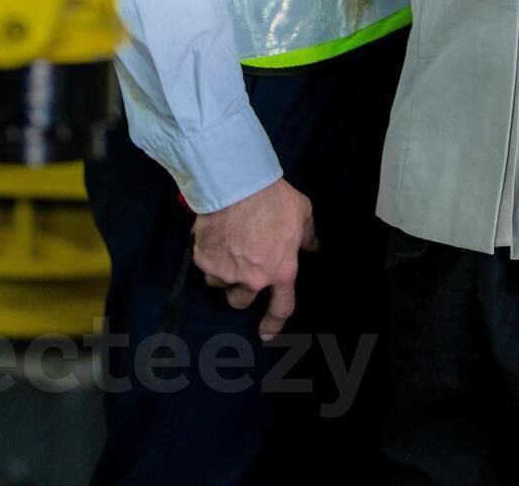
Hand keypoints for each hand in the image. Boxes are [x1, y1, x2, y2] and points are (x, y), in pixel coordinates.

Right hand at [191, 176, 317, 340]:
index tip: (265, 334)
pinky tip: (214, 237)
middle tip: (239, 270)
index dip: (273, 324)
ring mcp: (227, 272)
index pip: (281, 308)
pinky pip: (206, 267)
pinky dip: (208, 256)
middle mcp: (254, 279)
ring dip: (222, 273)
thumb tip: (313, 247)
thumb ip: (308, 235)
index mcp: (282, 271)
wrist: (236, 184)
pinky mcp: (205, 261)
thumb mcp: (302, 212)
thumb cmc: (273, 197)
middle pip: (241, 301)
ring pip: (220, 285)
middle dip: (240, 290)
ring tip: (226, 247)